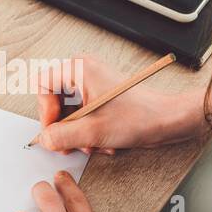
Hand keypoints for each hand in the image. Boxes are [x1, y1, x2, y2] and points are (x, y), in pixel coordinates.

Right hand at [35, 54, 201, 153]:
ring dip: (78, 133)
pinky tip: (104, 140)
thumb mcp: (93, 131)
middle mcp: (84, 71)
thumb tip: (44, 139)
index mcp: (79, 69)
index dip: (45, 111)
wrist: (167, 120)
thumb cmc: (140, 116)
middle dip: (64, 127)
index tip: (55, 129)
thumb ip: (61, 136)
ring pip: (69, 112)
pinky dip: (89, 131)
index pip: (43, 85)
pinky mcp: (100, 97)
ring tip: (93, 143)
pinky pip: (82, 115)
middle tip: (71, 143)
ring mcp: (92, 84)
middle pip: (54, 101)